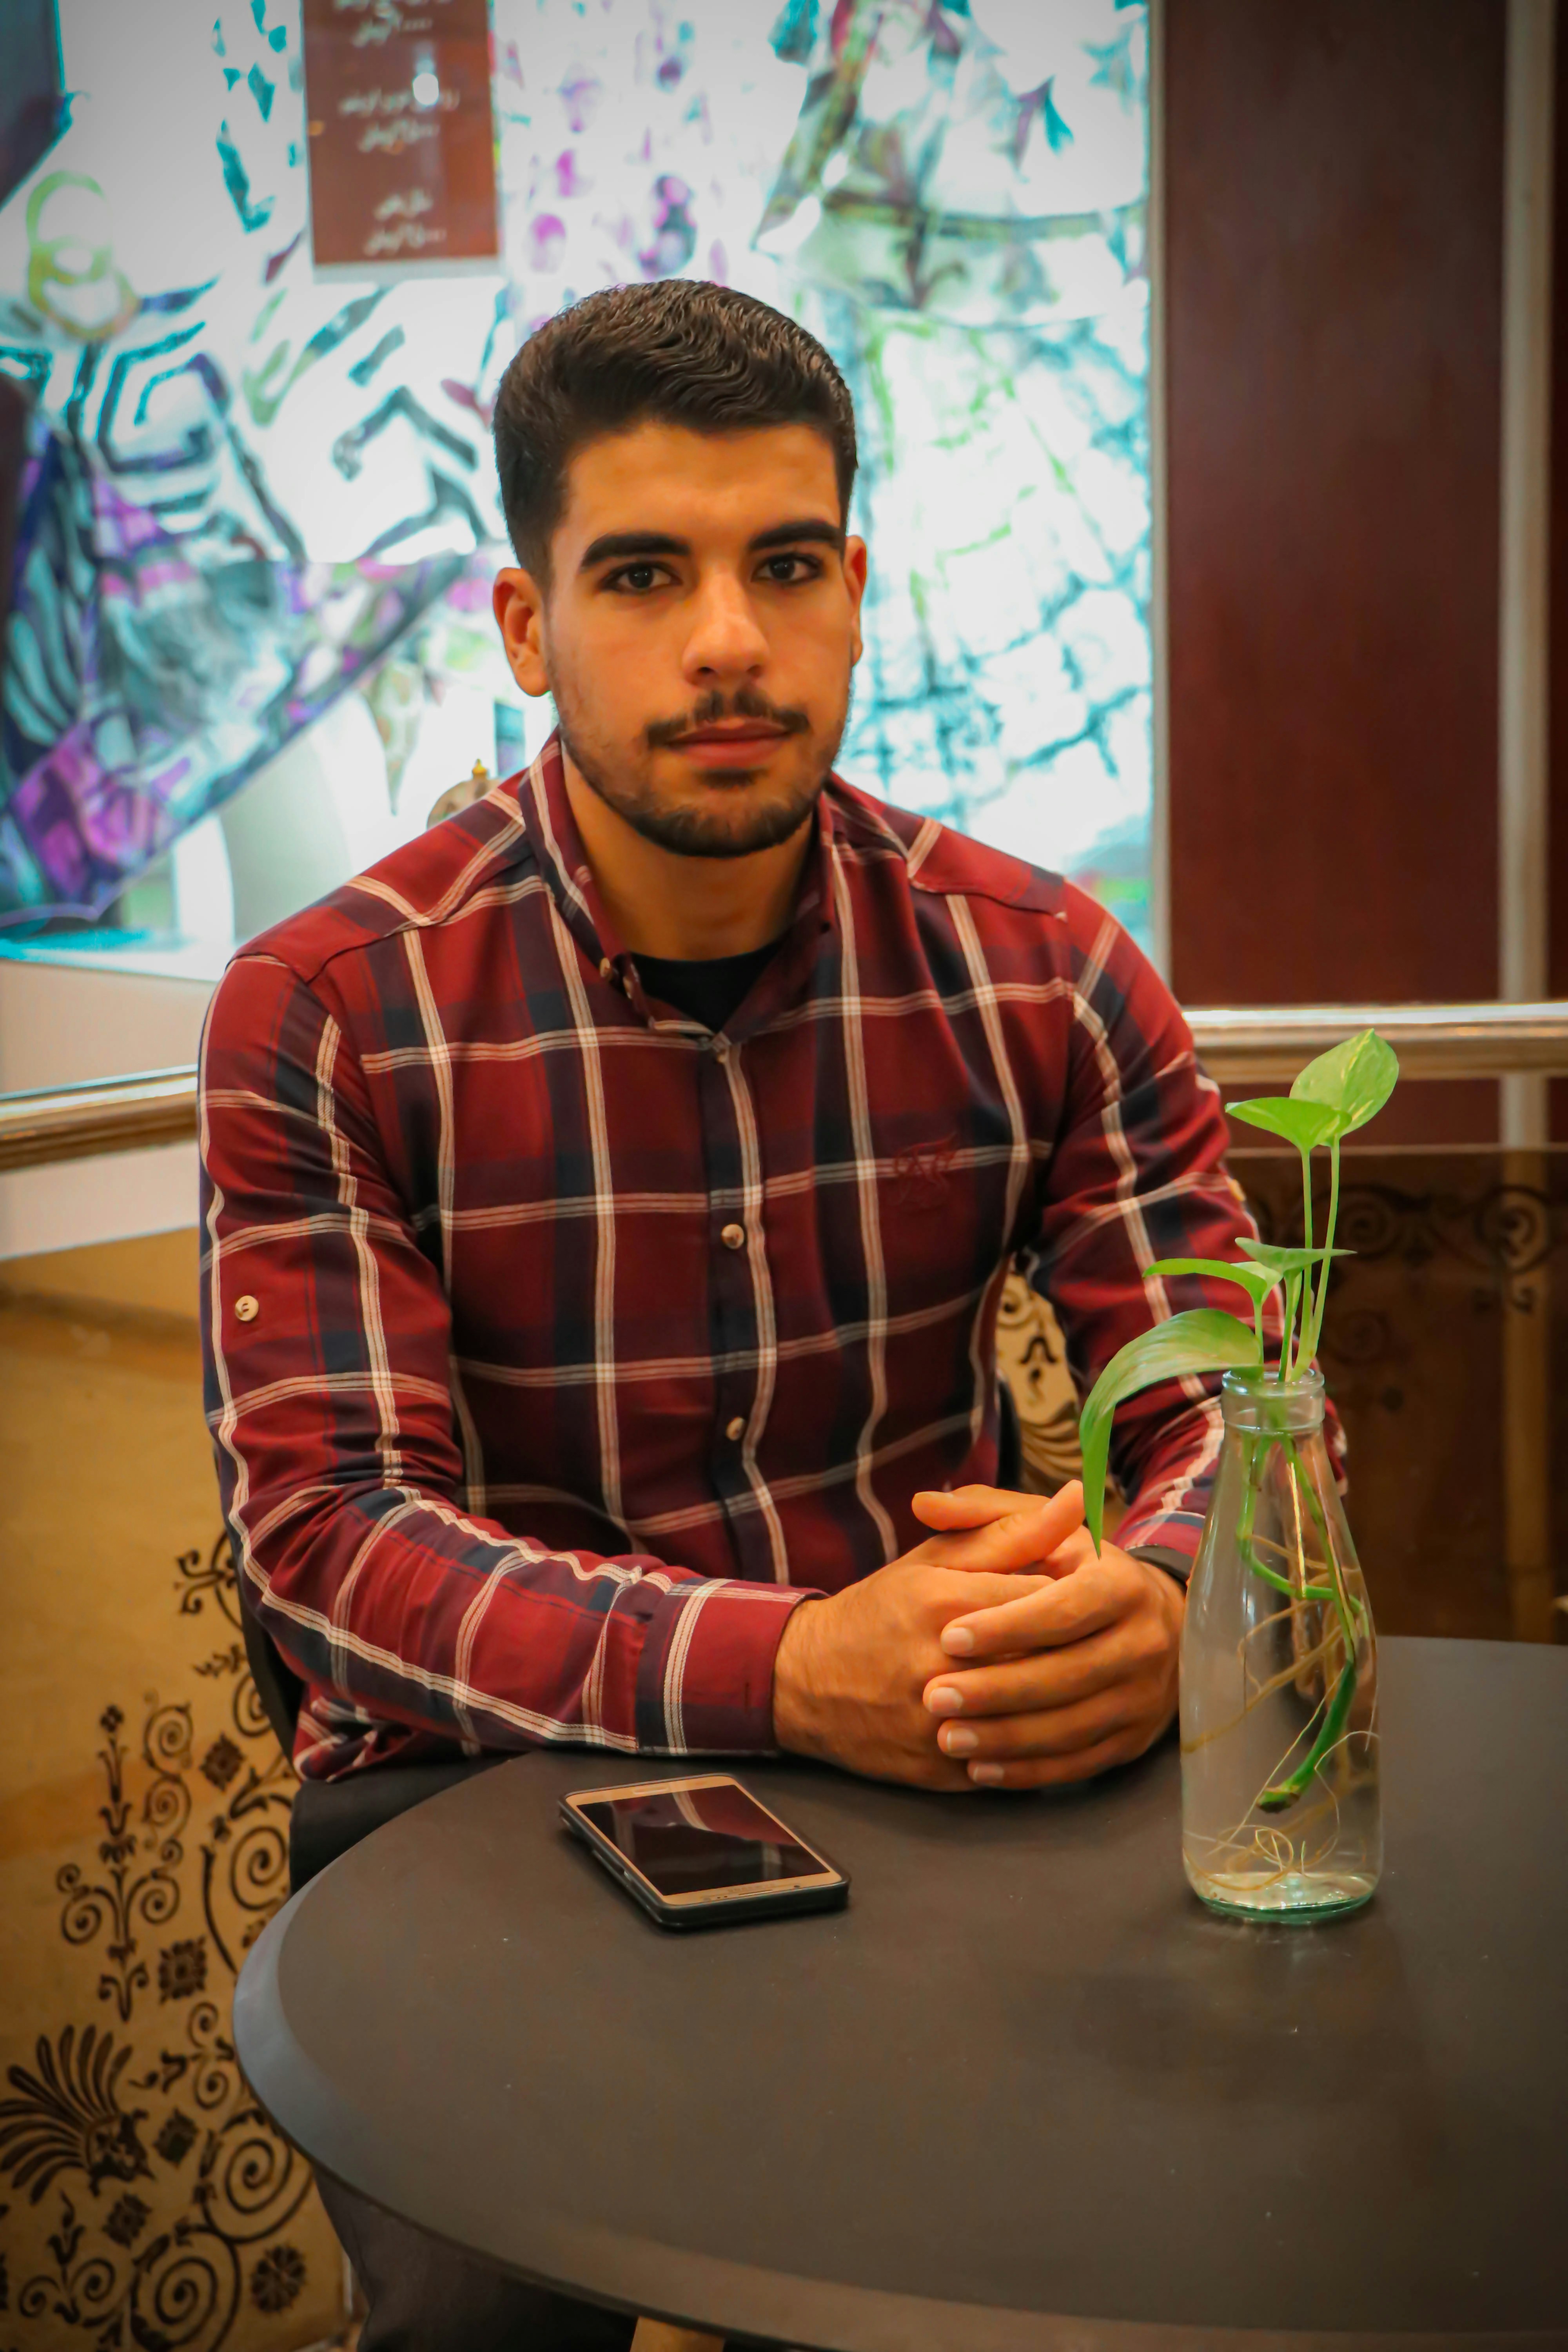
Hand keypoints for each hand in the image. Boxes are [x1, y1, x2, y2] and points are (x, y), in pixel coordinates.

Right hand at [771, 1483, 1085, 1788]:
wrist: (805, 1680)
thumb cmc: (881, 1610)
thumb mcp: (937, 1560)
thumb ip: (1011, 1533)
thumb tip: (1076, 1498)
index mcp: (942, 1602)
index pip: (1045, 1599)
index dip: (1076, 1597)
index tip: (1086, 1596)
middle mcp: (940, 1664)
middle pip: (1045, 1659)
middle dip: (1075, 1648)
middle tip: (1088, 1641)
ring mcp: (939, 1723)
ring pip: (1032, 1718)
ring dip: (1059, 1701)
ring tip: (1070, 1684)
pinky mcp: (940, 1770)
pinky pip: (1009, 1764)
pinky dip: (1030, 1747)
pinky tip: (1039, 1727)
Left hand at [911, 1510, 1183, 1790]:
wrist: (1150, 1623)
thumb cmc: (1075, 1571)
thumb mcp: (1039, 1533)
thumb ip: (983, 1514)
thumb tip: (925, 1503)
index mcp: (1121, 1585)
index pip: (1063, 1610)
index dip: (1007, 1627)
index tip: (949, 1637)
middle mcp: (1144, 1643)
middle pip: (1066, 1674)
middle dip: (996, 1689)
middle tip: (933, 1697)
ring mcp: (1143, 1698)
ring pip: (1071, 1727)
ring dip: (1006, 1738)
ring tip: (947, 1737)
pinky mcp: (1133, 1740)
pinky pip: (1079, 1763)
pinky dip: (1029, 1771)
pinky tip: (981, 1770)